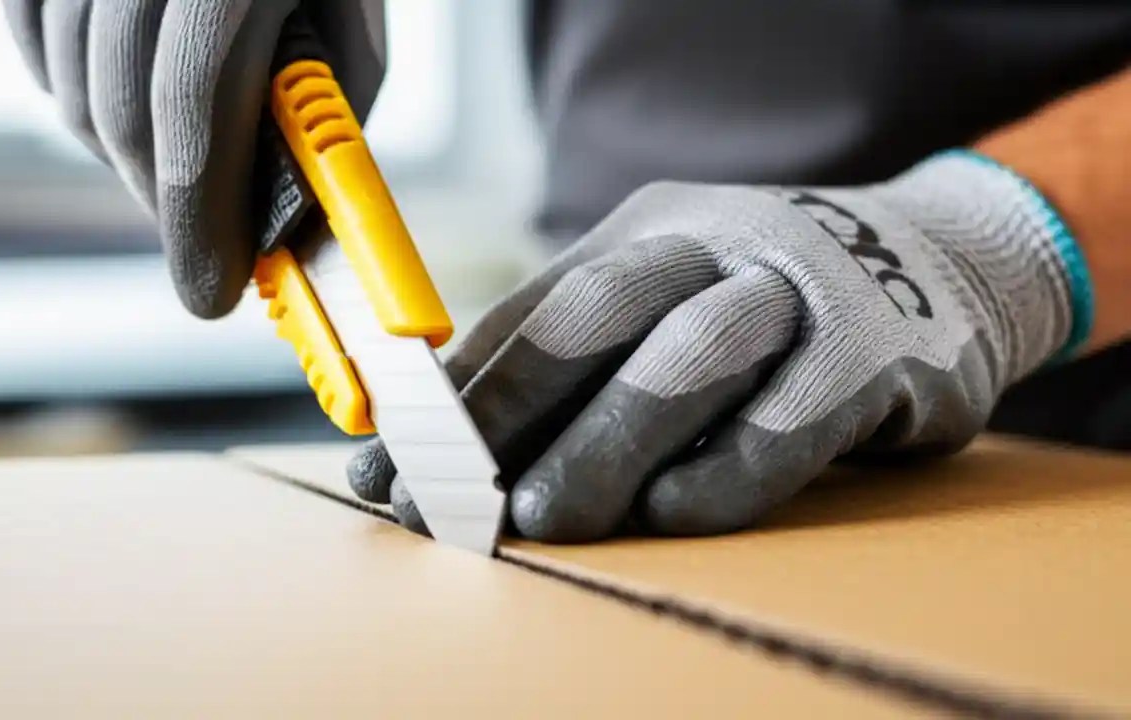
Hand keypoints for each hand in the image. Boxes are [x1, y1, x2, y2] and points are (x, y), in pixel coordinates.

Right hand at [2, 0, 386, 317]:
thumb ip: (321, 128)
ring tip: (172, 179)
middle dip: (164, 202)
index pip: (197, 98)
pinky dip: (69, 95)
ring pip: (70, 83)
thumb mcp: (355, 33)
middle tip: (198, 246)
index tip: (209, 295)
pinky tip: (119, 110)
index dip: (196, 215)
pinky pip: (30, 39)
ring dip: (121, 158)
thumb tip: (278, 234)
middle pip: (123, 102)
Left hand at [349, 153, 1089, 541]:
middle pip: (597, 314)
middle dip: (512, 412)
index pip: (530, 310)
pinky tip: (674, 513)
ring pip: (690, 355)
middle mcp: (717, 241)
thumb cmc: (770, 307)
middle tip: (454, 502)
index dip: (454, 395)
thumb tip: (449, 448)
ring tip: (546, 518)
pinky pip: (791, 415)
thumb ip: (581, 362)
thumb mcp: (670, 304)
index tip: (392, 469)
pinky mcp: (879, 348)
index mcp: (646, 232)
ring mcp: (802, 284)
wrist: (947, 258)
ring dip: (608, 443)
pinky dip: (727, 469)